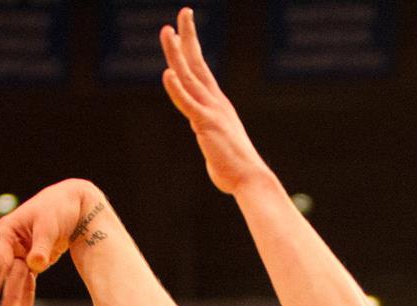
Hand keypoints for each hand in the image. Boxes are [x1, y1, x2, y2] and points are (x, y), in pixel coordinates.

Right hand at [0, 178, 105, 305]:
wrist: (75, 205)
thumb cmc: (59, 207)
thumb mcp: (49, 223)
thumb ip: (41, 245)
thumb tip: (36, 264)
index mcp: (7, 231)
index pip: (2, 258)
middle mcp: (9, 245)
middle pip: (9, 277)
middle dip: (8, 300)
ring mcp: (19, 257)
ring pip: (18, 286)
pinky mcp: (31, 265)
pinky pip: (29, 287)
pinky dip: (26, 304)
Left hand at [161, 7, 274, 196]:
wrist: (251, 179)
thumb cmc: (235, 169)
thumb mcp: (219, 145)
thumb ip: (211, 137)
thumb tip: (211, 143)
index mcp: (217, 104)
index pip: (201, 70)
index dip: (191, 47)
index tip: (183, 28)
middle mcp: (215, 102)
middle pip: (197, 62)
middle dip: (188, 37)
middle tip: (183, 14)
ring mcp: (211, 111)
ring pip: (189, 76)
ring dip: (176, 53)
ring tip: (166, 32)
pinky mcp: (206, 124)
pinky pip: (188, 103)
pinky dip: (176, 88)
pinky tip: (167, 73)